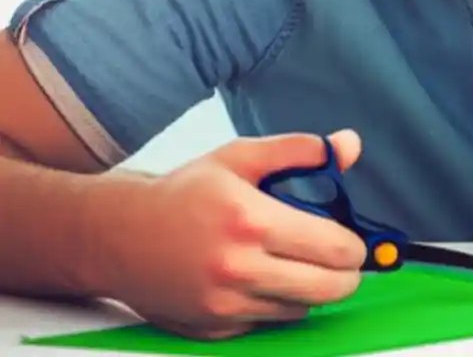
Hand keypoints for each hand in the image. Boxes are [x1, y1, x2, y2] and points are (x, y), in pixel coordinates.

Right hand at [98, 130, 367, 338]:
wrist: (117, 235)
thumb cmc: (184, 193)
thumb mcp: (240, 158)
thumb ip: (300, 150)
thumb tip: (349, 145)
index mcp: (251, 220)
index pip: (335, 248)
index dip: (355, 245)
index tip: (352, 240)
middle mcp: (238, 267)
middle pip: (330, 288)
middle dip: (345, 274)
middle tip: (339, 259)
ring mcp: (224, 304)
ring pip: (302, 308)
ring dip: (308, 289)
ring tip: (292, 262)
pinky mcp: (213, 328)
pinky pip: (269, 322)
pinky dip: (275, 304)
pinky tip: (259, 279)